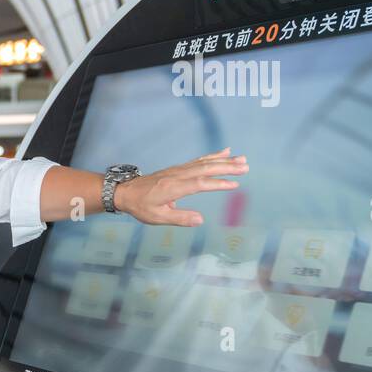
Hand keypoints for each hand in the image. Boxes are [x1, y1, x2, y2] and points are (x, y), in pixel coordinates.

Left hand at [113, 147, 247, 225]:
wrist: (126, 192)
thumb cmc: (141, 206)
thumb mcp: (157, 217)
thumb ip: (179, 218)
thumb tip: (200, 220)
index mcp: (173, 187)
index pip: (199, 184)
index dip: (217, 184)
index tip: (234, 184)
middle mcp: (177, 175)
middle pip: (205, 169)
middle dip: (226, 167)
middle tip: (245, 167)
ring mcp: (178, 170)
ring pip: (204, 162)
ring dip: (224, 160)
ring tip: (242, 159)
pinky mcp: (178, 169)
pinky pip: (198, 160)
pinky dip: (213, 155)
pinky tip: (225, 151)